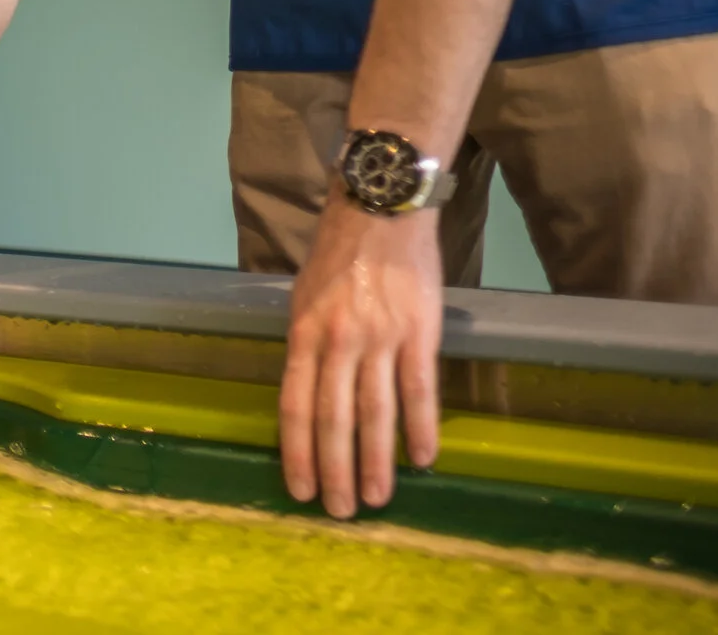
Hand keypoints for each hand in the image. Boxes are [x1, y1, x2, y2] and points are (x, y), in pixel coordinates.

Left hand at [278, 195, 444, 516]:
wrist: (380, 207)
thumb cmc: (338, 253)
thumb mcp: (303, 296)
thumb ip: (305, 344)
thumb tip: (306, 392)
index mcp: (303, 333)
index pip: (294, 406)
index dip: (296, 453)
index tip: (299, 489)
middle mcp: (337, 341)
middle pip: (333, 419)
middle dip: (334, 470)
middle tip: (338, 511)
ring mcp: (379, 338)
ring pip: (375, 413)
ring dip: (375, 462)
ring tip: (375, 499)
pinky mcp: (418, 332)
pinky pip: (420, 390)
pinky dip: (421, 428)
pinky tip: (423, 459)